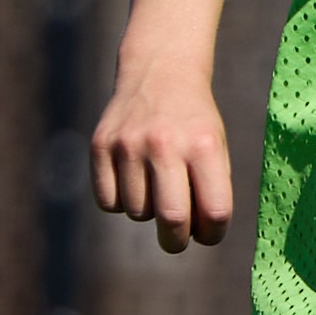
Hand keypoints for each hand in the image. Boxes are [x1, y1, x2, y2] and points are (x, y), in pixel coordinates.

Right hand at [92, 61, 233, 253]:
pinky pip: (108, 202)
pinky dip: (120, 201)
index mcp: (204, 146)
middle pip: (172, 219)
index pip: (214, 211)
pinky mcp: (100, 145)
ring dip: (147, 211)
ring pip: (137, 213)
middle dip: (176, 241)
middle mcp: (165, 144)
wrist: (159, 73)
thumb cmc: (194, 124)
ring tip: (155, 184)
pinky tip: (131, 179)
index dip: (212, 233)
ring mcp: (129, 144)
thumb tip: (196, 237)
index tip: (207, 234)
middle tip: (177, 240)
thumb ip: (210, 190)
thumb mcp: (215, 148)